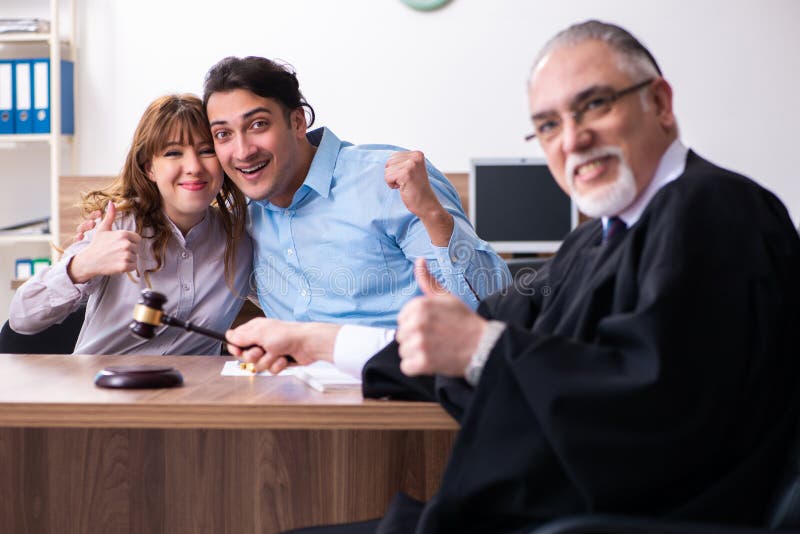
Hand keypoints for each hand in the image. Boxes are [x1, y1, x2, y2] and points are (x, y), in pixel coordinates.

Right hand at [67, 202, 141, 282]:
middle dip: (129, 251)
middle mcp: (126, 244)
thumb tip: (111, 202)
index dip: (130, 242)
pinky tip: (117, 264)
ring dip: (128, 259)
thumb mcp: (103, 229)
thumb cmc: (97, 244)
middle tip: (116, 252)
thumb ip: (110, 216)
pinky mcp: (124, 266)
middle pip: (137, 249)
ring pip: (135, 258)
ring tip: (116, 258)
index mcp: (123, 234)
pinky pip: (134, 266)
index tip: (119, 245)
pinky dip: (127, 267)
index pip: (137, 239)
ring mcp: (125, 255)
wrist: (88, 261)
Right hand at [226, 319, 339, 374]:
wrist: (308, 344)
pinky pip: (271, 370)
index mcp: (255, 330)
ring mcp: (270, 352)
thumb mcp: (260, 333)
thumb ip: (242, 336)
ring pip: (258, 365)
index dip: (235, 348)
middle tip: (262, 350)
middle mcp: (262, 340)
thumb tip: (229, 335)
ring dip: (268, 361)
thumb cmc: (287, 335)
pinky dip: (278, 365)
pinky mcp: (279, 361)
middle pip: (246, 356)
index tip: (238, 351)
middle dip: (254, 356)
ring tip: (277, 353)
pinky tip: (285, 358)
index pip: (237, 341)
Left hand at [385, 151, 453, 245]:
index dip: (397, 170)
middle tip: (406, 182)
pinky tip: (403, 188)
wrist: (427, 204)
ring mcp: (411, 165)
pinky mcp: (406, 174)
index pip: (393, 157)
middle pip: (389, 162)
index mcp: (417, 154)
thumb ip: (403, 162)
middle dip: (393, 174)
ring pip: (387, 170)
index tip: (408, 177)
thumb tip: (387, 160)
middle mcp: (415, 157)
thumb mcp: (412, 170)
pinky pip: (387, 177)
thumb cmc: (417, 189)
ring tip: (405, 185)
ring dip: (393, 180)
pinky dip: (392, 185)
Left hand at [396, 258, 486, 376]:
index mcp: (420, 305)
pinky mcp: (423, 363)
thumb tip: (419, 260)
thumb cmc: (465, 321)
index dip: (416, 324)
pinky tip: (432, 362)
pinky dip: (418, 368)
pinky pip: (407, 367)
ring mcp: (420, 343)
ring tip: (436, 350)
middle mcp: (417, 322)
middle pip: (401, 336)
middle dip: (415, 340)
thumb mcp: (447, 297)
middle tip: (436, 339)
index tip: (433, 326)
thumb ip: (428, 281)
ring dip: (417, 354)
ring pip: (403, 352)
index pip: (402, 319)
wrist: (483, 346)